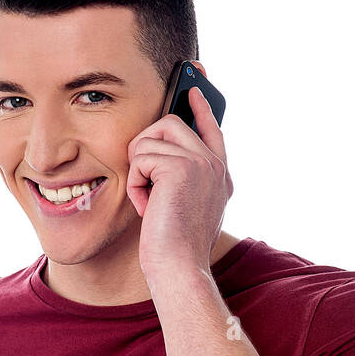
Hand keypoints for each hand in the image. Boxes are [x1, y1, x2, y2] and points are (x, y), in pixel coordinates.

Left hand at [126, 85, 233, 283]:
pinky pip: (141, 158)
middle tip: (144, 179)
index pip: (211, 129)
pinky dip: (135, 184)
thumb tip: (160, 162)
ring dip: (138, 169)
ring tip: (148, 199)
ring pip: (151, 138)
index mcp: (219, 175)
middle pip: (170, 123)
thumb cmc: (175, 248)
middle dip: (145, 146)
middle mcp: (215, 165)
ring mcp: (201, 163)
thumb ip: (182, 181)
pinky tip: (146, 206)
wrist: (180, 267)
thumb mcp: (185, 208)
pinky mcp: (181, 168)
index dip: (200, 106)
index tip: (193, 87)